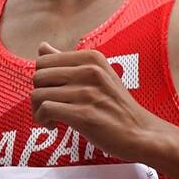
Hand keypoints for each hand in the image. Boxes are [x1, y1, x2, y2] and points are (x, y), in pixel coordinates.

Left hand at [31, 43, 163, 160]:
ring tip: (51, 119)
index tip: (53, 92)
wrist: (140, 132)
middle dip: (38, 94)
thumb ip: (68, 61)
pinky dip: (43, 120)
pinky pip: (45, 110)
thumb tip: (42, 46)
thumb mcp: (98, 75)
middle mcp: (90, 71)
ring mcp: (87, 92)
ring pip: (38, 94)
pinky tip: (54, 126)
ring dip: (37, 110)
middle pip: (38, 76)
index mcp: (92, 57)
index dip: (43, 79)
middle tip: (50, 107)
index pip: (43, 60)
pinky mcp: (84, 114)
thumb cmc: (116, 106)